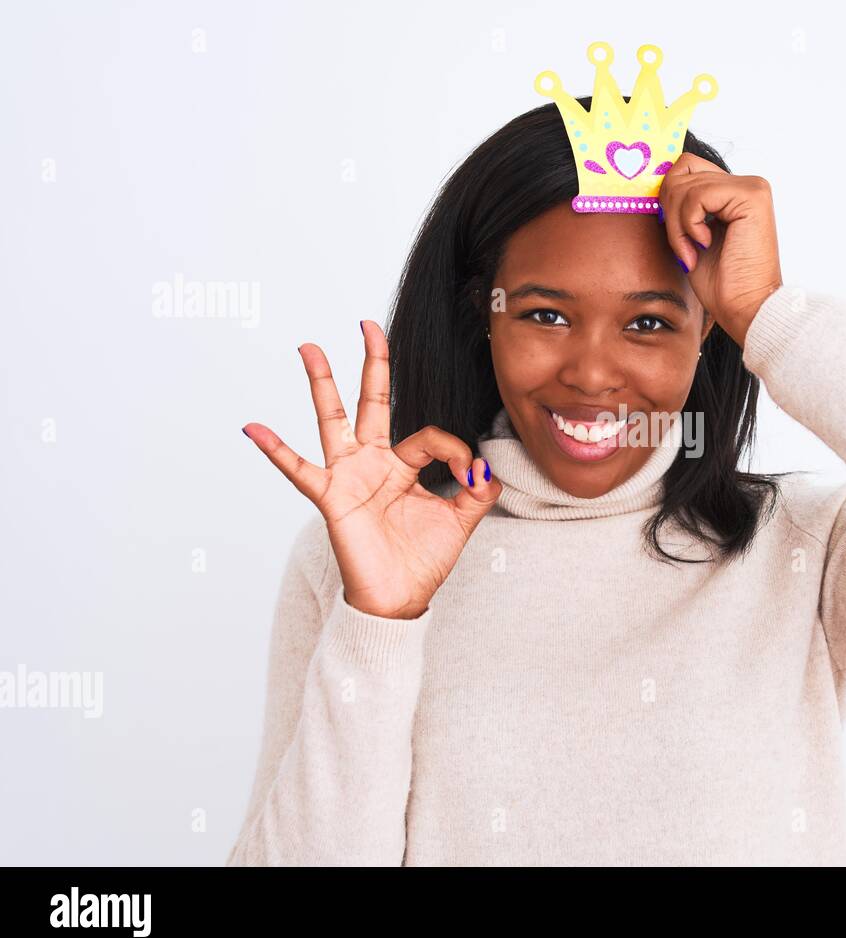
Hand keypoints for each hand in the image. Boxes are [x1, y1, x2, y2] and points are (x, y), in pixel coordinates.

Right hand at [242, 321, 499, 619]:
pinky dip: (276, 450)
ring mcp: (349, 476)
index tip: (469, 477)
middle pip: (373, 402)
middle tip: (367, 324)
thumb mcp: (462, 521)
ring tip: (309, 347)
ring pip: (334, 420)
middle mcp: (373, 463)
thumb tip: (484, 466)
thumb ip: (477, 490)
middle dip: (372, 364)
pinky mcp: (331, 497)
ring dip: (323, 383)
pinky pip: (299, 470)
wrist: (398, 599)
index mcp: (404, 465)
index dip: (455, 451)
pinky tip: (254, 428)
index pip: (430, 436)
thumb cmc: (423, 560)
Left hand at [656, 152, 783, 347]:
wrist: (744, 308)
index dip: (669, 197)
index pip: (686, 168)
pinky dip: (689, 224)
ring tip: (692, 251)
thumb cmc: (721, 282)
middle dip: (671, 212)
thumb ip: (681, 206)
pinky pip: (698, 195)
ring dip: (678, 224)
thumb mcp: (690, 235)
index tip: (676, 234)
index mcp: (733, 191)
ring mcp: (751, 187)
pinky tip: (704, 244)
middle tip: (684, 248)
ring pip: (686, 184)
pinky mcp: (751, 196)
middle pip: (683, 170)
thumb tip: (656, 183)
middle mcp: (746, 184)